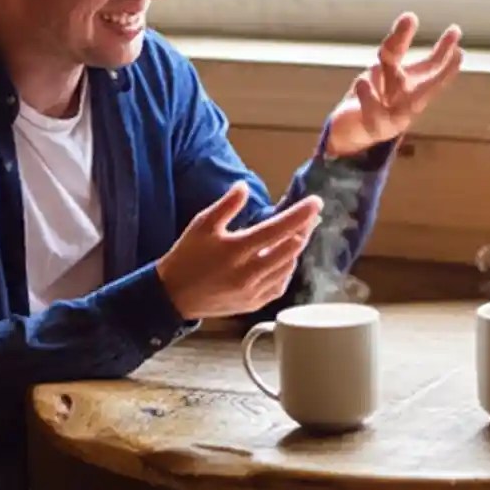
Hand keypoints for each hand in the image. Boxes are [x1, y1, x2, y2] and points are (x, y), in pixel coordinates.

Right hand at [157, 181, 322, 319]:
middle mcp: (248, 273)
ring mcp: (253, 291)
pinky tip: (286, 259)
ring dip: (296, 249)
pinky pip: (280, 285)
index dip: (300, 215)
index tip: (316, 203)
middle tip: (311, 217)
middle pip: (290, 249)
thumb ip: (226, 205)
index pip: (277, 229)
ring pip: (288, 267)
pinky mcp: (254, 303)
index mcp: (236, 250)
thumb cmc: (187, 256)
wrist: (173, 296)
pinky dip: (287, 269)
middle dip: (304, 230)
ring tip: (299, 234)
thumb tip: (244, 186)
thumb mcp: (202, 224)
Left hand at [325, 12, 463, 158]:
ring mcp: (394, 118)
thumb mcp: (386, 66)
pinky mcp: (374, 127)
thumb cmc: (376, 93)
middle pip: (428, 89)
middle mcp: (408, 103)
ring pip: (401, 105)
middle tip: (458, 54)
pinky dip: (369, 96)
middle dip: (443, 75)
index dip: (446, 59)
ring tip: (380, 63)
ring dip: (394, 81)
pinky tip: (362, 82)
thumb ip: (398, 44)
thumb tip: (411, 15)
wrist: (351, 127)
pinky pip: (373, 111)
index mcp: (415, 85)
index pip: (432, 70)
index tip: (460, 50)